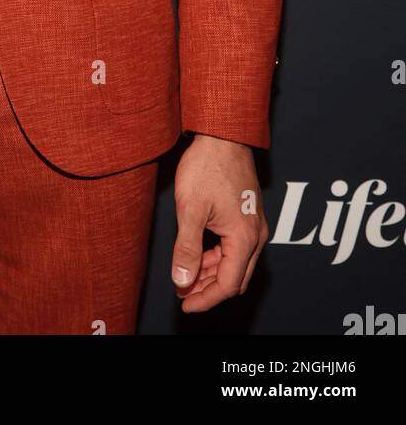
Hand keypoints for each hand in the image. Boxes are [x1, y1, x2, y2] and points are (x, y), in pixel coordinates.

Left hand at [171, 133, 268, 311]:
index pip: (228, 285)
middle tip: (183, 291)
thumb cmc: (207, 166)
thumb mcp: (190, 209)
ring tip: (186, 274)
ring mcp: (255, 225)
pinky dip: (218, 256)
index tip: (184, 303)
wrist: (223, 134)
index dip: (205, 299)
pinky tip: (199, 253)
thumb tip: (182, 280)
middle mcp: (256, 235)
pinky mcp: (248, 215)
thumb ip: (187, 248)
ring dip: (212, 273)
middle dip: (208, 289)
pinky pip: (236, 247)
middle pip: (235, 278)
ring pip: (236, 263)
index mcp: (245, 238)